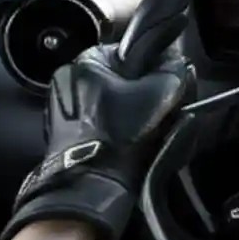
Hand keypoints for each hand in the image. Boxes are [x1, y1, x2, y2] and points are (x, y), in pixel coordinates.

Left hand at [0, 44, 190, 239]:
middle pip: (120, 80)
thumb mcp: (161, 93)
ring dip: (128, 115)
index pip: (131, 53)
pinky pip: (99, 125)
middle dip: (140, 95)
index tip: (164, 89)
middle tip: (156, 114)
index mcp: (86, 61)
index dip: (154, 70)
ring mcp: (60, 109)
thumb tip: (178, 64)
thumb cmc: (122, 135)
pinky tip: (125, 147)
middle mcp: (67, 79)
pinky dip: (113, 132)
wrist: (91, 187)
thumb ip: (174, 68)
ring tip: (141, 134)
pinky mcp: (62, 135)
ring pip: (111, 104)